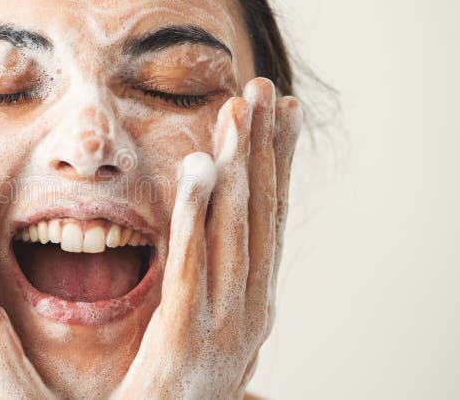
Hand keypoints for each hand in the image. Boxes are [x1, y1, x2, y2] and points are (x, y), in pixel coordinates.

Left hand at [110, 78, 302, 398]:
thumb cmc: (176, 386)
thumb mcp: (205, 325)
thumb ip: (211, 279)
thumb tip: (211, 227)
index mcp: (254, 301)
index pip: (271, 218)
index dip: (278, 161)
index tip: (283, 110)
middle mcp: (250, 308)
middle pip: (261, 215)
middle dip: (264, 149)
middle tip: (264, 88)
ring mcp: (222, 324)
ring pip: (234, 232)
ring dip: (237, 168)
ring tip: (236, 112)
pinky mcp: (184, 337)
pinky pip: (191, 266)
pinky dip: (196, 215)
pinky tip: (197, 171)